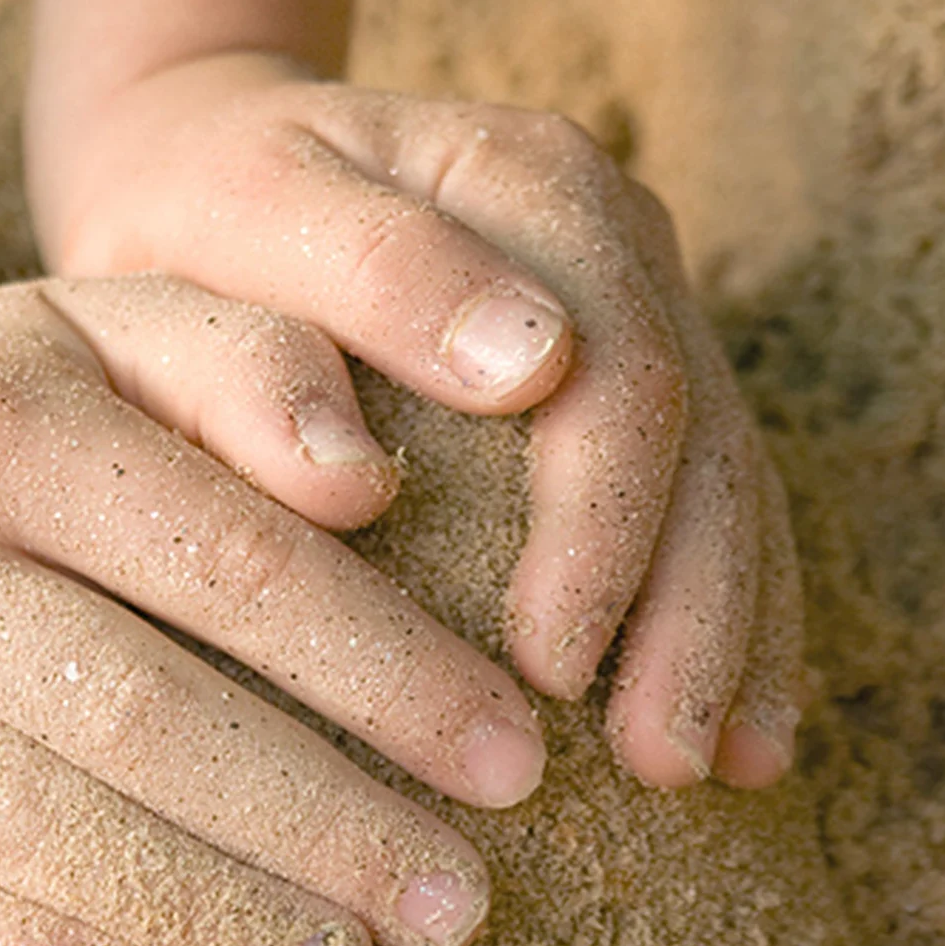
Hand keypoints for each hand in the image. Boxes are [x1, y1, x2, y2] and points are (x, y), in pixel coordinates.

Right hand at [0, 278, 548, 945]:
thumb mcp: (117, 333)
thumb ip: (256, 369)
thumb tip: (371, 486)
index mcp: (3, 421)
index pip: (238, 569)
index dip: (392, 678)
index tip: (513, 765)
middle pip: (150, 718)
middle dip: (328, 827)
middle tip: (461, 910)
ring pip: (40, 827)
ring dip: (210, 918)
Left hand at [32, 53, 806, 788]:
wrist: (206, 177)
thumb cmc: (203, 214)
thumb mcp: (247, 209)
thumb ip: (373, 268)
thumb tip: (533, 367)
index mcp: (534, 190)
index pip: (617, 373)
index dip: (603, 530)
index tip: (548, 670)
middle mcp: (614, 248)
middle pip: (699, 439)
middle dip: (690, 611)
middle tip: (661, 763)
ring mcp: (636, 316)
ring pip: (730, 484)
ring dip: (731, 633)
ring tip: (722, 769)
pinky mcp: (627, 392)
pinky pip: (715, 508)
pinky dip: (737, 621)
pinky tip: (741, 730)